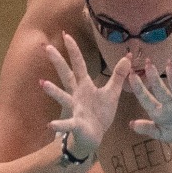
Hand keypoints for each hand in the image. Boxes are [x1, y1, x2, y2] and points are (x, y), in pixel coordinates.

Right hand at [41, 34, 125, 160]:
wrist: (94, 137)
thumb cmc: (99, 115)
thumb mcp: (112, 93)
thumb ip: (119, 75)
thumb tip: (128, 56)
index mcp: (85, 86)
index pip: (78, 64)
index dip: (74, 50)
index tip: (66, 35)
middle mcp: (76, 95)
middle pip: (66, 75)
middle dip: (58, 62)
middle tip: (47, 47)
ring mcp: (74, 109)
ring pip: (63, 97)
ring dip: (53, 91)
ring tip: (43, 83)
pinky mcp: (76, 124)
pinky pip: (67, 124)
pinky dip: (59, 125)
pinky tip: (50, 125)